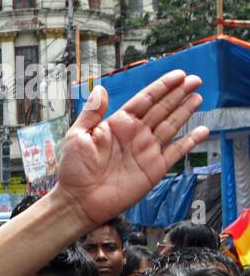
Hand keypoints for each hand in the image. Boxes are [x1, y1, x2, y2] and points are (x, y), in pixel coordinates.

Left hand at [52, 70, 207, 230]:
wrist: (79, 200)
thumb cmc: (74, 169)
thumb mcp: (77, 136)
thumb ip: (91, 113)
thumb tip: (100, 89)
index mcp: (118, 124)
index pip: (145, 100)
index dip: (162, 87)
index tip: (178, 75)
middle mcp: (135, 134)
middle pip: (162, 108)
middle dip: (178, 93)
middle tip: (195, 79)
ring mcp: (146, 150)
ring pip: (171, 125)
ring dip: (185, 111)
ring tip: (198, 96)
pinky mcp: (154, 168)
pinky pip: (176, 152)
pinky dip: (189, 142)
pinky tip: (202, 130)